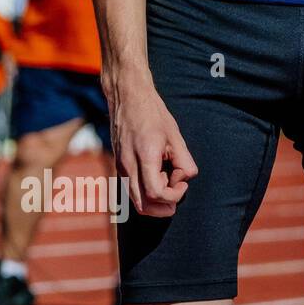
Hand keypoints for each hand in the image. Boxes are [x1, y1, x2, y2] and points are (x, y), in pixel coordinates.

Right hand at [103, 72, 197, 218]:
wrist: (126, 97)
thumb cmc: (153, 115)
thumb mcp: (176, 137)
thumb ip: (184, 162)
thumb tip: (183, 180)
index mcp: (144, 157)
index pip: (156, 194)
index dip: (174, 195)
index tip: (182, 182)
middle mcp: (128, 166)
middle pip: (143, 206)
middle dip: (163, 207)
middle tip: (176, 190)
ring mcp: (120, 167)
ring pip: (136, 202)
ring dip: (155, 200)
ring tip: (166, 180)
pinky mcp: (119, 166)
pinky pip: (132, 190)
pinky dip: (146, 192)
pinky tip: (157, 175)